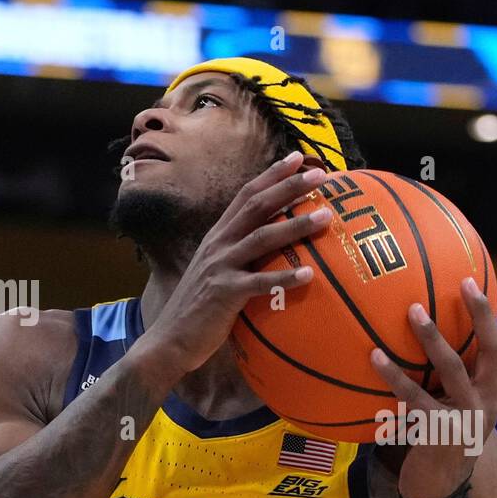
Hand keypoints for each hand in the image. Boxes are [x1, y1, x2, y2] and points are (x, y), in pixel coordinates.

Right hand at [135, 151, 332, 379]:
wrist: (170, 339)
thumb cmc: (201, 310)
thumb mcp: (219, 273)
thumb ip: (242, 258)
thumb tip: (274, 250)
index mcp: (218, 236)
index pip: (246, 195)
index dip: (271, 175)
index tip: (297, 158)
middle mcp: (219, 244)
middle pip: (257, 206)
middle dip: (289, 187)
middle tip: (320, 174)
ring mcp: (220, 267)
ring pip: (262, 238)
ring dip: (295, 225)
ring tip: (326, 216)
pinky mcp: (224, 293)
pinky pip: (259, 282)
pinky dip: (284, 277)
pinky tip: (309, 274)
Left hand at [370, 278, 496, 497]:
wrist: (441, 488)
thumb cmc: (445, 437)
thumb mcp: (461, 405)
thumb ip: (461, 375)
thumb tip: (437, 329)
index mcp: (496, 392)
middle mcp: (488, 402)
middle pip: (493, 351)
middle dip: (483, 315)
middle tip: (467, 283)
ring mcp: (467, 418)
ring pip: (454, 369)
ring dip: (433, 338)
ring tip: (413, 311)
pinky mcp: (441, 433)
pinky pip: (415, 398)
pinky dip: (394, 376)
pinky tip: (375, 356)